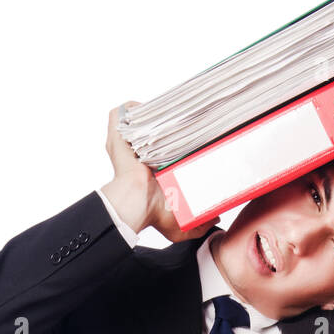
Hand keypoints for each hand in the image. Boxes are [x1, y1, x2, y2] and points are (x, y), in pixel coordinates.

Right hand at [100, 103, 219, 242]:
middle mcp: (139, 155)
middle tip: (187, 120)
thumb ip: (200, 225)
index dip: (178, 140)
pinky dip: (134, 107)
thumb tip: (215, 218)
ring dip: (152, 114)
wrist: (137, 203)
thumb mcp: (180, 226)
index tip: (194, 134)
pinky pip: (123, 110)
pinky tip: (151, 110)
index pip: (166, 148)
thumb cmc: (152, 214)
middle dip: (167, 124)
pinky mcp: (118, 134)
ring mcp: (127, 143)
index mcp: (152, 170)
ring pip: (139, 119)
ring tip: (171, 112)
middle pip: (153, 130)